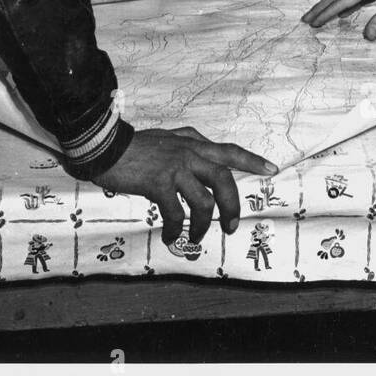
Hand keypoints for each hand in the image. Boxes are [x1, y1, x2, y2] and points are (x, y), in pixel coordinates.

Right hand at [94, 127, 277, 243]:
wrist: (104, 146)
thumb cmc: (132, 145)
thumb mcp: (165, 138)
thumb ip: (185, 144)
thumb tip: (202, 151)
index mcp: (191, 143)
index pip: (228, 151)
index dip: (251, 161)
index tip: (271, 170)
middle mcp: (188, 153)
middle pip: (224, 180)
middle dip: (232, 206)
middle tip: (231, 226)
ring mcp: (175, 168)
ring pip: (204, 202)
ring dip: (201, 226)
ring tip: (195, 236)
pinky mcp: (159, 184)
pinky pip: (175, 214)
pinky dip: (174, 229)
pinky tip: (168, 236)